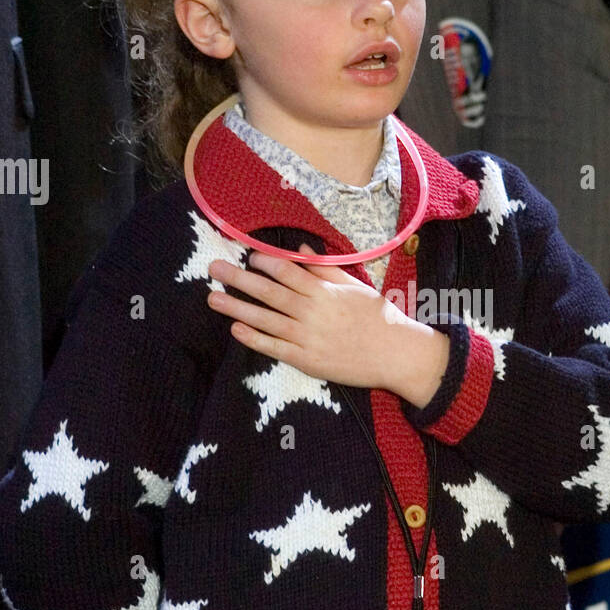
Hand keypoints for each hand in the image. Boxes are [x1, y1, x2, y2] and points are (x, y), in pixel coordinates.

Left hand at [207, 244, 449, 404]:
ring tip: (214, 299)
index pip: (287, 272)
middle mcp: (312, 312)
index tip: (248, 255)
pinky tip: (236, 330)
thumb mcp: (354, 285)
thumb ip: (325, 269)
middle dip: (239, 279)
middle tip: (214, 268)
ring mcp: (307, 337)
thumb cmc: (377, 316)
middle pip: (269, 292)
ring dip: (237, 308)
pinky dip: (254, 339)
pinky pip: (275, 348)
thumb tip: (299, 250)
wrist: (395, 353)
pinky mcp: (307, 360)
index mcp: (324, 291)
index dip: (265, 262)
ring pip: (266, 319)